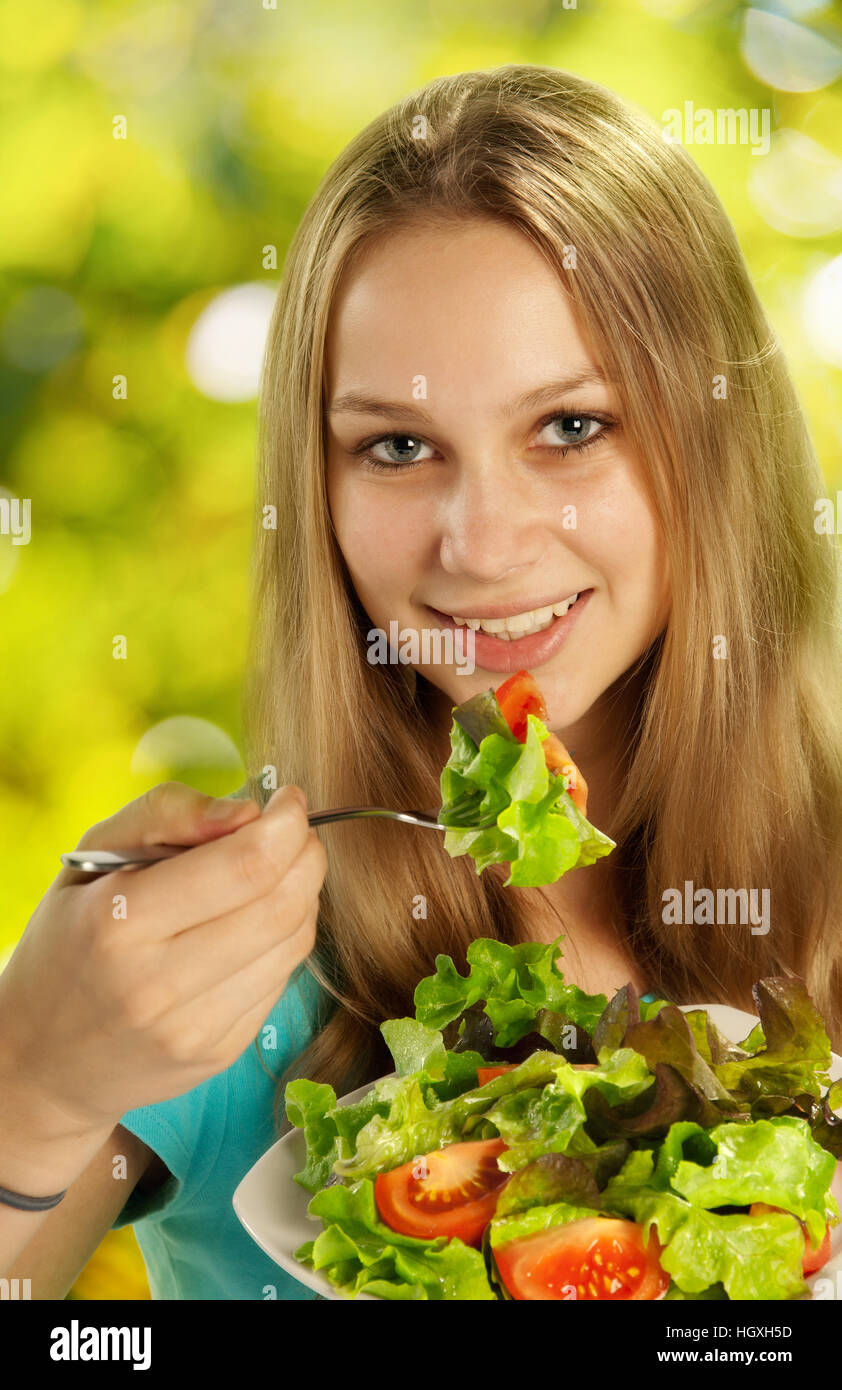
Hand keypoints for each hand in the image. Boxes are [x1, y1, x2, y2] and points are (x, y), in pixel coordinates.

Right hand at [0, 782, 326, 1133]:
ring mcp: (192, 1028)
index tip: (288, 800)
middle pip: (280, 905)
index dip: (287, 824)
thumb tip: (247, 811)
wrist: (45, 1059)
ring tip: (280, 872)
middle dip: (306, 854)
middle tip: (295, 831)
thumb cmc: (73, 936)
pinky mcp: (218, 1053)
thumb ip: (167, 814)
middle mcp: (156, 984)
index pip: (244, 866)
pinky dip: (287, 938)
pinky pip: (283, 980)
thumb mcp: (94, 855)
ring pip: (293, 943)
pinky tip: (260, 922)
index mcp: (116, 922)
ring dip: (305, 893)